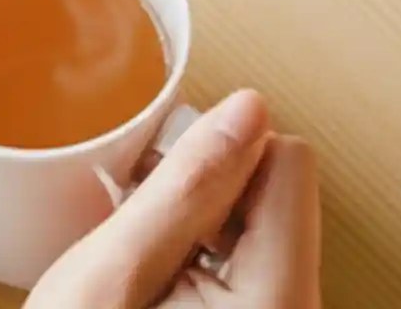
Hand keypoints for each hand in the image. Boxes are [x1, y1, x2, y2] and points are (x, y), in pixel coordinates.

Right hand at [27, 91, 321, 308]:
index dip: (218, 154)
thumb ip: (185, 189)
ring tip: (141, 261)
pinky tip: (153, 282)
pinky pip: (250, 264)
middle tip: (138, 226)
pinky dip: (199, 257)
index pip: (289, 162)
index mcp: (276, 304)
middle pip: (281, 193)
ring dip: (198, 223)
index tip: (164, 179)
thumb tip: (246, 111)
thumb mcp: (111, 276)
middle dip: (205, 191)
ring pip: (263, 225)